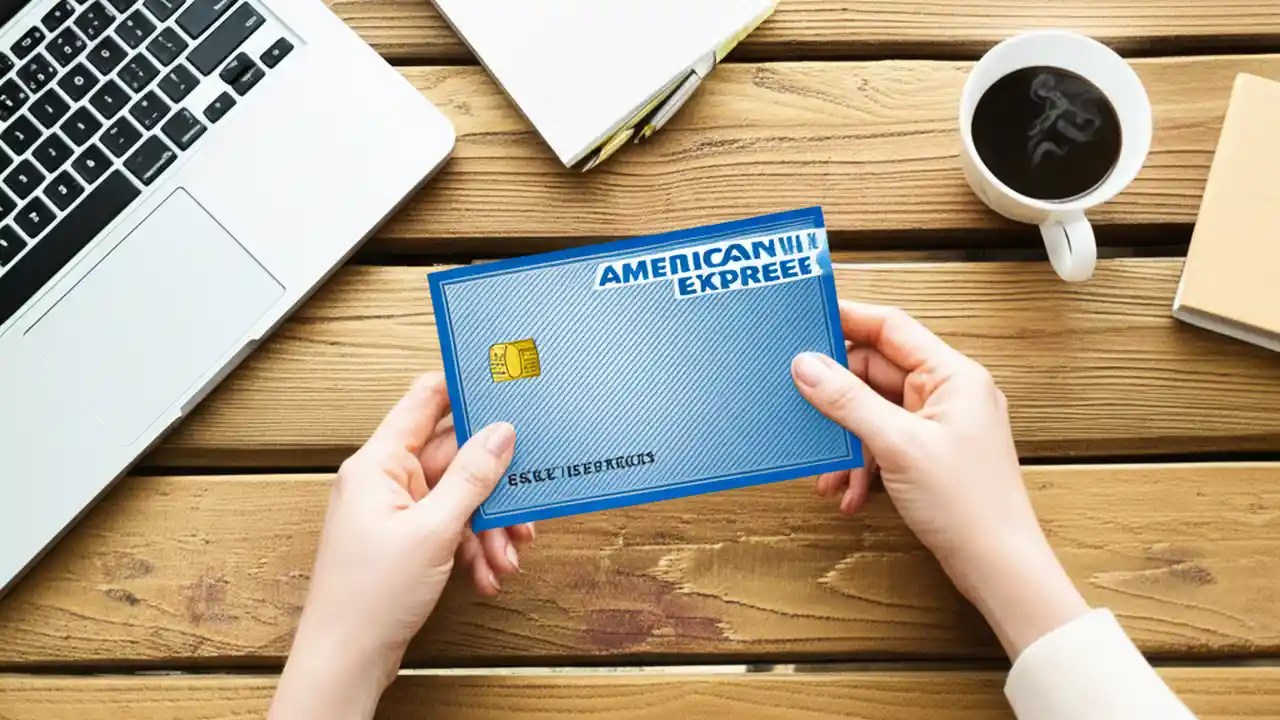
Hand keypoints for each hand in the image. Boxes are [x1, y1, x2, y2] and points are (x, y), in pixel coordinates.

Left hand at [270, 374, 532, 719]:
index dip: (463, 388)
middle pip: (453, 458)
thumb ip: (472, 478)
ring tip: (508, 555)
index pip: (424, 401)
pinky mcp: (405, 539)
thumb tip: (501, 433)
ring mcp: (395, 511)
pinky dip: (473, 547)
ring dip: (489, 525)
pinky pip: (450, 526)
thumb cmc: (369, 597)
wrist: (347, 660)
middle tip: (523, 504)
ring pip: (458, 497)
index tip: (504, 386)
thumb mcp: (434, 530)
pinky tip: (487, 573)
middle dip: (493, 485)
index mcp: (379, 463)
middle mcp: (385, 480)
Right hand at [790, 301, 1087, 657]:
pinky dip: (861, 464)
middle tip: (801, 407)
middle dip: (838, 398)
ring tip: (828, 473)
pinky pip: (884, 443)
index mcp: (954, 375)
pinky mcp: (931, 455)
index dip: (847, 319)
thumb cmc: (970, 506)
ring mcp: (940, 425)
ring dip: (847, 441)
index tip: (807, 319)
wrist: (999, 569)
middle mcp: (949, 393)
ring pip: (875, 412)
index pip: (891, 328)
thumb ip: (848, 401)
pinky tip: (848, 492)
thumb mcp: (898, 446)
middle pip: (876, 373)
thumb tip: (807, 365)